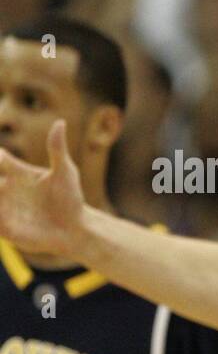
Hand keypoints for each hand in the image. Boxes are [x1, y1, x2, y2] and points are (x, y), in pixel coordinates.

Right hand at [0, 121, 88, 258]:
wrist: (75, 231)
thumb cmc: (71, 200)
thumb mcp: (65, 173)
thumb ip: (57, 149)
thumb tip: (60, 122)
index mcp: (18, 173)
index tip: (0, 158)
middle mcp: (6, 188)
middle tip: (0, 183)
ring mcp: (3, 207)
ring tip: (0, 190)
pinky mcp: (3, 226)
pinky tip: (1, 213)